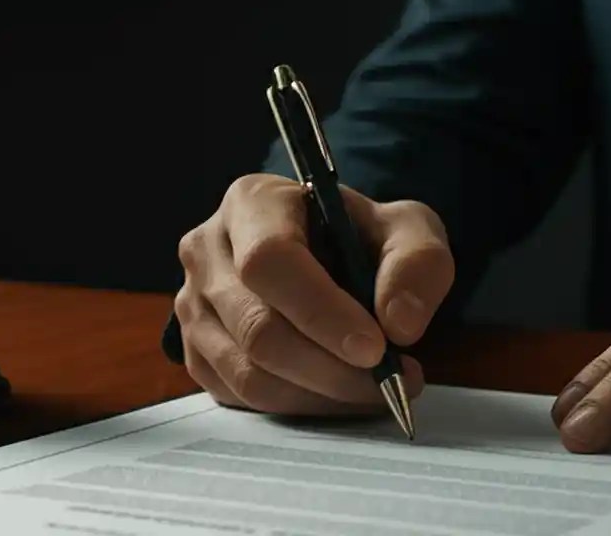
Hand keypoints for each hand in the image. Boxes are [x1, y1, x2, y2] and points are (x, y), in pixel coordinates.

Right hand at [174, 173, 453, 414]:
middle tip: (389, 382)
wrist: (332, 258)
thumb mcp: (408, 229)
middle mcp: (208, 250)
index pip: (269, 260)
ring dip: (318, 395)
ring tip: (373, 391)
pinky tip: (335, 394)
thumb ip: (417, 263)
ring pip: (247, 372)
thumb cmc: (362, 239)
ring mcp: (193, 305)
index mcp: (252, 202)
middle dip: (330, 368)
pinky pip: (240, 397)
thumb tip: (399, 324)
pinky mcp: (196, 352)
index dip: (320, 311)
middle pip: (256, 327)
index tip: (374, 348)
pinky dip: (296, 407)